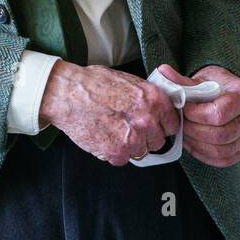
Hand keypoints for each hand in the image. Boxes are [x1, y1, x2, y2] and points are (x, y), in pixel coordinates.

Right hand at [38, 60, 179, 165]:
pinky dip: (113, 152)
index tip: (154, 126)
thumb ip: (147, 97)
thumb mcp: (128, 80)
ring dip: (129, 145)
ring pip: (140, 152)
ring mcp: (132, 138)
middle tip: (128, 128)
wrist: (67, 93)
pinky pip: (122, 159)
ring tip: (112, 130)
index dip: (161, 125)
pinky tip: (104, 136)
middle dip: (145, 137)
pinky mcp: (116, 152)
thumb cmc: (93, 83)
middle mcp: (146, 120)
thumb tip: (157, 107)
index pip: (172, 124)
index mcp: (153, 99)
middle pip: (158, 141)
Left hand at [167, 63, 239, 167]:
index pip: (220, 113)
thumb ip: (183, 81)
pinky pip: (223, 159)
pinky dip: (204, 154)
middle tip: (180, 123)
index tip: (184, 109)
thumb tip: (163, 72)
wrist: (227, 94)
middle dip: (194, 131)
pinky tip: (192, 143)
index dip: (196, 115)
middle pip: (221, 134)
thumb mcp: (200, 79)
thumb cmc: (215, 85)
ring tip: (184, 133)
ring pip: (221, 150)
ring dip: (197, 144)